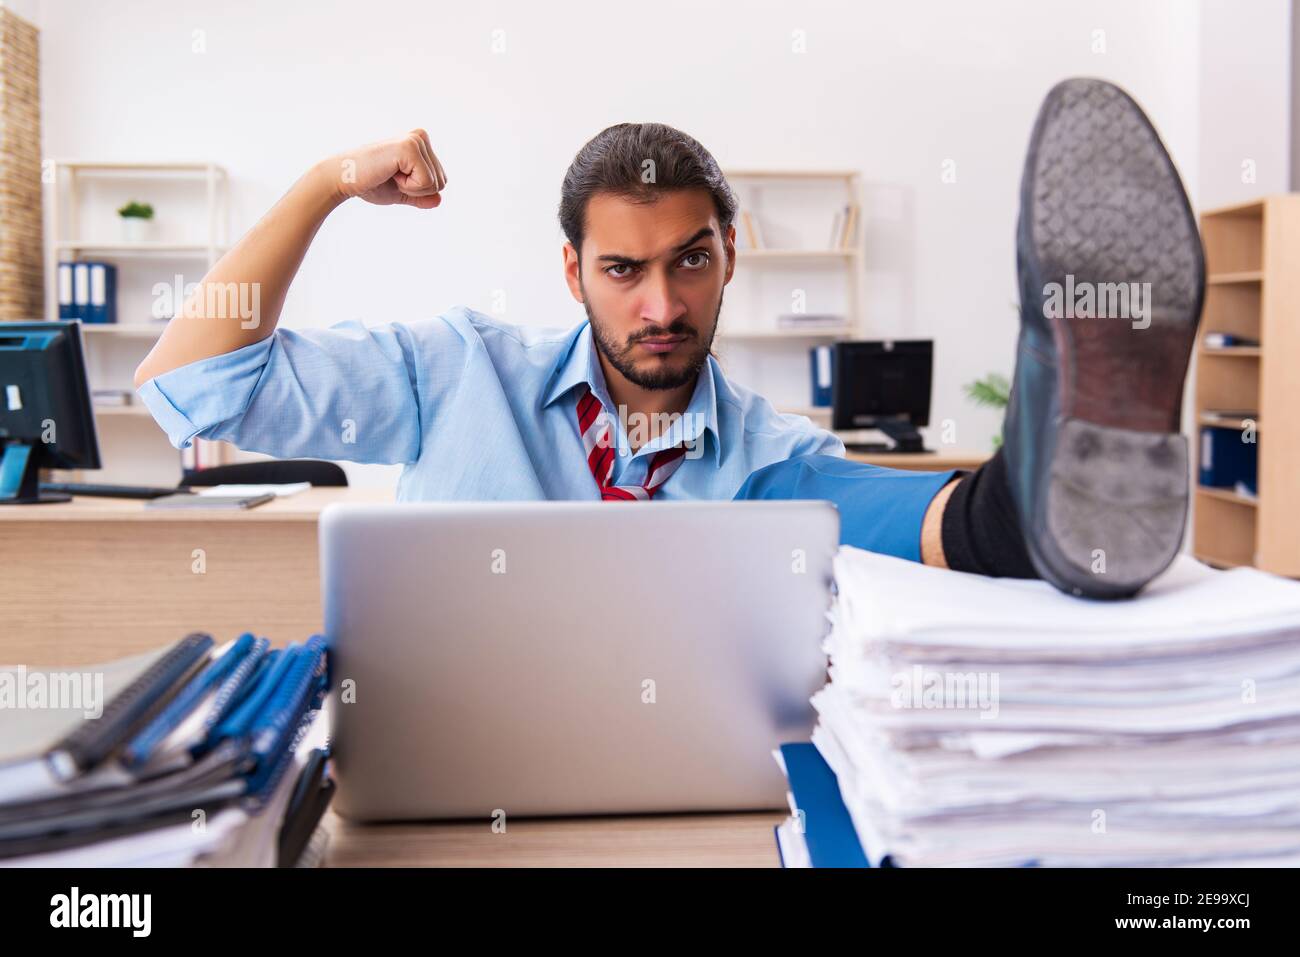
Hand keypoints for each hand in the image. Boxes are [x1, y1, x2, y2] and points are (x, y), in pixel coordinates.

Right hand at [327, 129, 446, 207]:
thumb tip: (440, 200)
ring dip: (411, 188)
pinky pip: (426, 182)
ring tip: (389, 173)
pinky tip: (389, 173)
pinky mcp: (409, 148)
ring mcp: (415, 140)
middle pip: (442, 182)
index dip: (418, 190)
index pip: (441, 181)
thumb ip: (420, 196)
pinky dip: (408, 186)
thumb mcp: (401, 192)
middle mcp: (420, 137)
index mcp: (420, 143)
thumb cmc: (369, 184)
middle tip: (391, 177)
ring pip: (436, 183)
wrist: (344, 179)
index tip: (395, 178)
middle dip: (417, 190)